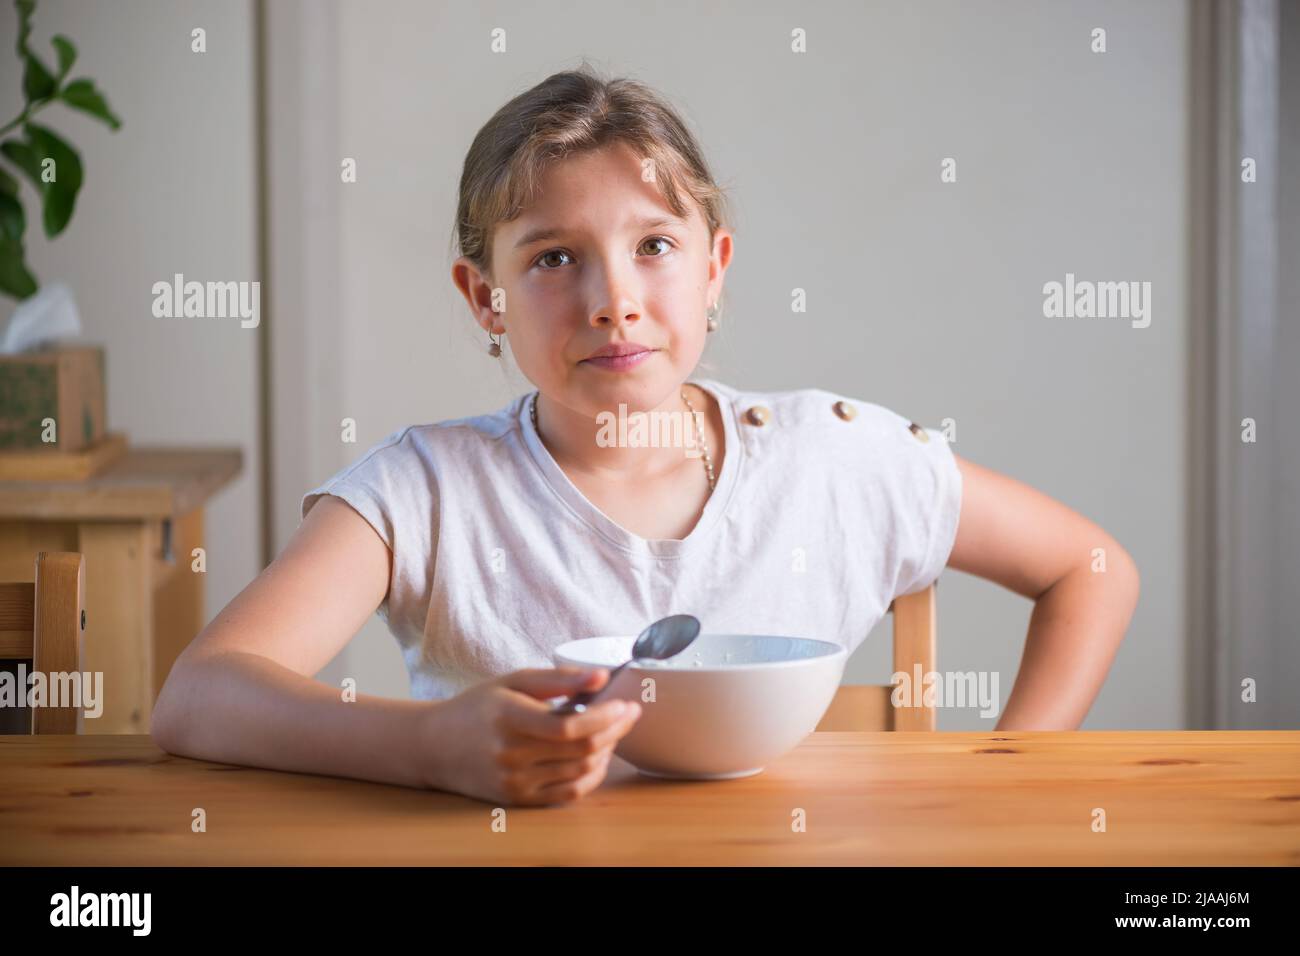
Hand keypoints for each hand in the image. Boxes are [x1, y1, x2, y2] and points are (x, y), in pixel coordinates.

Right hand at [416, 666, 641, 805]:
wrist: (435, 746)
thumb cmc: (478, 707)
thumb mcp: (513, 681)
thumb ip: (558, 678)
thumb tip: (601, 677)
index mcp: (508, 717)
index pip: (568, 725)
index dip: (605, 716)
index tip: (626, 704)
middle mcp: (510, 754)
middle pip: (580, 748)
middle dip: (615, 730)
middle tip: (630, 714)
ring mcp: (514, 781)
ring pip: (580, 771)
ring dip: (607, 750)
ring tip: (613, 731)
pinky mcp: (519, 799)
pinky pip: (569, 792)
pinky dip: (592, 774)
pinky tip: (598, 756)